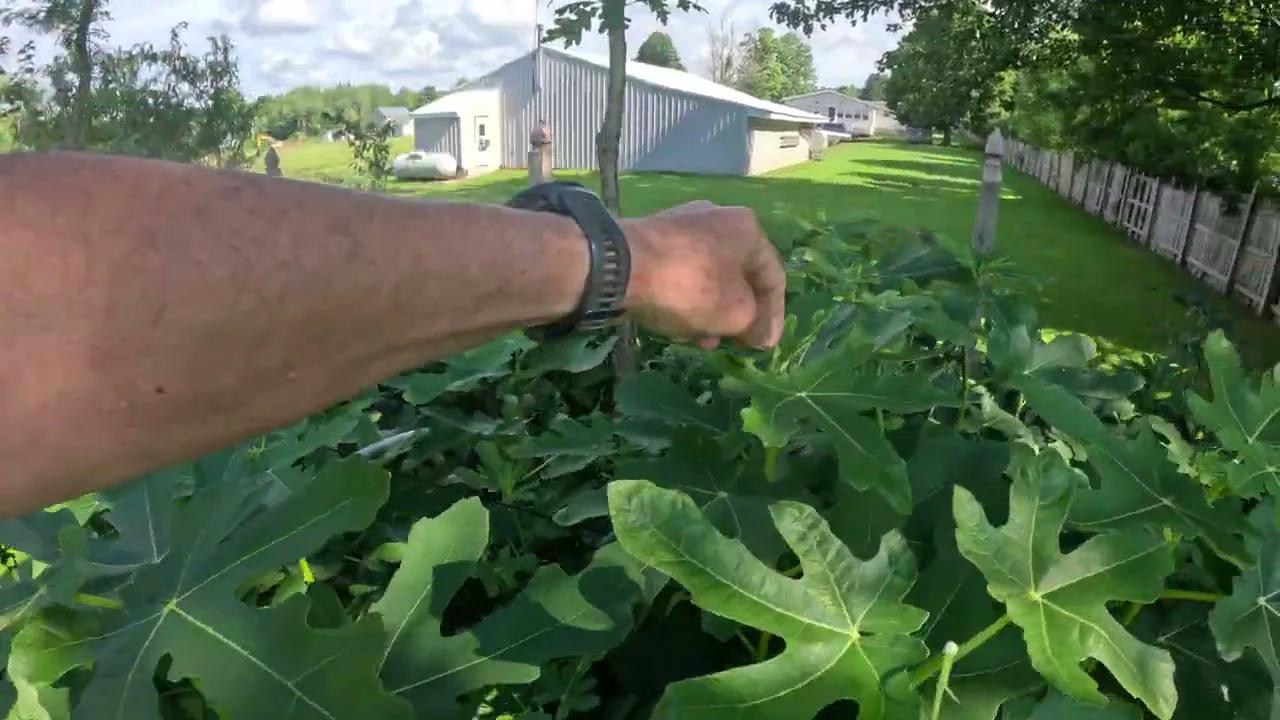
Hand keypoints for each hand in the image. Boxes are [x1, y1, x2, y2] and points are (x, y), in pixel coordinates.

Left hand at [621, 202, 784, 349]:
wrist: (620, 266)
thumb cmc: (691, 286)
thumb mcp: (736, 314)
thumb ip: (755, 324)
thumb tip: (760, 333)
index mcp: (747, 228)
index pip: (773, 277)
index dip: (773, 316)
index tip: (765, 347)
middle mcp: (717, 217)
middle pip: (738, 276)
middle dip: (738, 315)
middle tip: (733, 344)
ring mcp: (681, 224)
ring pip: (708, 276)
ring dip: (711, 311)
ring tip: (702, 339)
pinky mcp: (652, 238)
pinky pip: (680, 273)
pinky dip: (686, 299)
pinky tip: (677, 323)